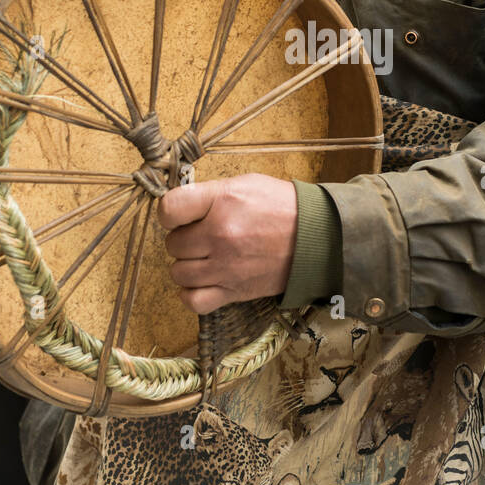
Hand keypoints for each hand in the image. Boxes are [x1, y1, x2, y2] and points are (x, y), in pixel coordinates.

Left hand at [157, 173, 297, 313]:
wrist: (316, 238)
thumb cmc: (280, 207)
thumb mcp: (245, 184)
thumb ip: (209, 194)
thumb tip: (180, 207)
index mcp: (222, 203)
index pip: (168, 209)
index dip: (170, 213)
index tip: (181, 215)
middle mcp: (220, 236)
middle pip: (172, 244)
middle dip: (183, 238)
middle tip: (202, 235)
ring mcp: (226, 267)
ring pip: (178, 272)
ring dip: (188, 265)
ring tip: (205, 257)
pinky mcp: (234, 292)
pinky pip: (193, 300)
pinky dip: (191, 293)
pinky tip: (202, 281)